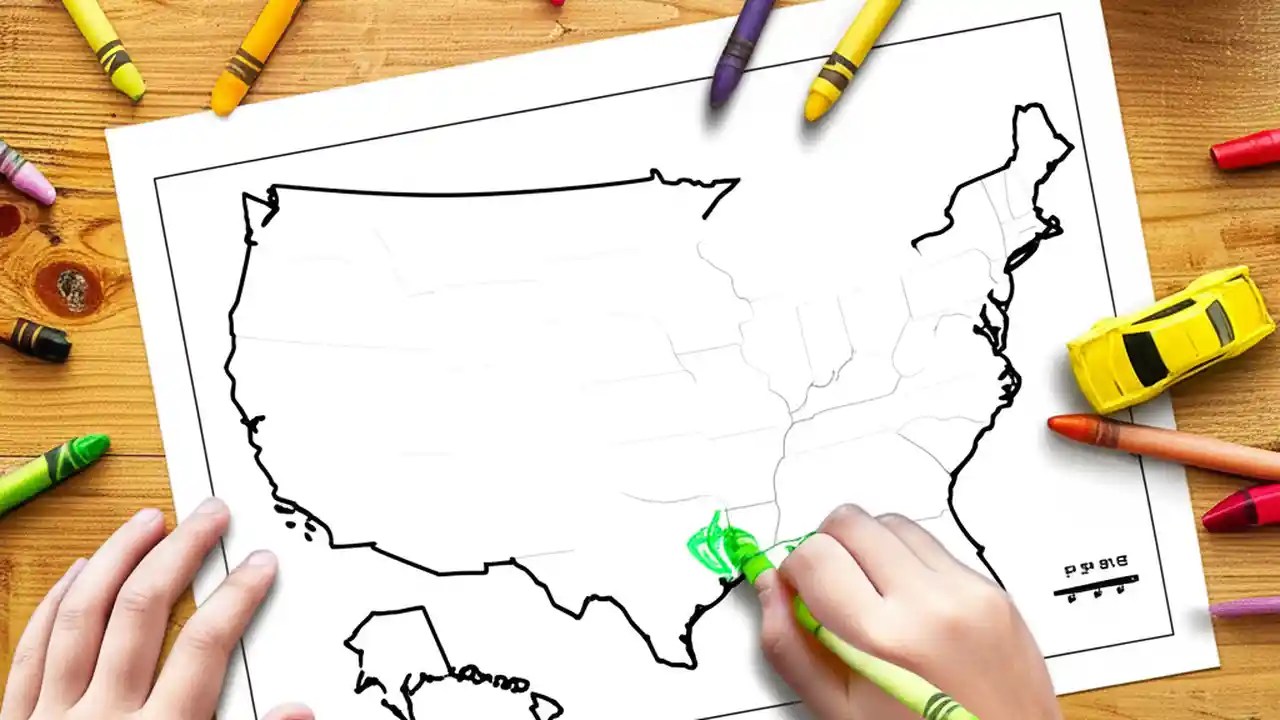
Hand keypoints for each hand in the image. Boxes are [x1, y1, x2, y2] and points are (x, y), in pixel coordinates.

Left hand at [1, 499, 310, 719]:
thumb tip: (300, 711)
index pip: (206, 647)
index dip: (238, 597)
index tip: (261, 563)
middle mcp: (102, 718)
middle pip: (144, 612)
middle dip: (182, 554)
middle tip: (210, 514)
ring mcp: (51, 719)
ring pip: (83, 616)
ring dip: (118, 559)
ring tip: (148, 521)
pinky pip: (31, 650)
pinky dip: (55, 604)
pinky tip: (78, 572)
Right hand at [756, 505, 1060, 719]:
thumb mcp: (841, 712)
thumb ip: (791, 648)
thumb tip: (770, 588)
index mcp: (890, 639)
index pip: (814, 556)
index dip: (793, 571)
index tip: (797, 594)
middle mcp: (934, 604)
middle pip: (850, 522)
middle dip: (824, 547)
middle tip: (827, 588)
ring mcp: (969, 591)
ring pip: (890, 523)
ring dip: (866, 547)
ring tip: (868, 595)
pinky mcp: (991, 588)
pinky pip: (931, 544)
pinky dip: (905, 560)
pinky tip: (904, 602)